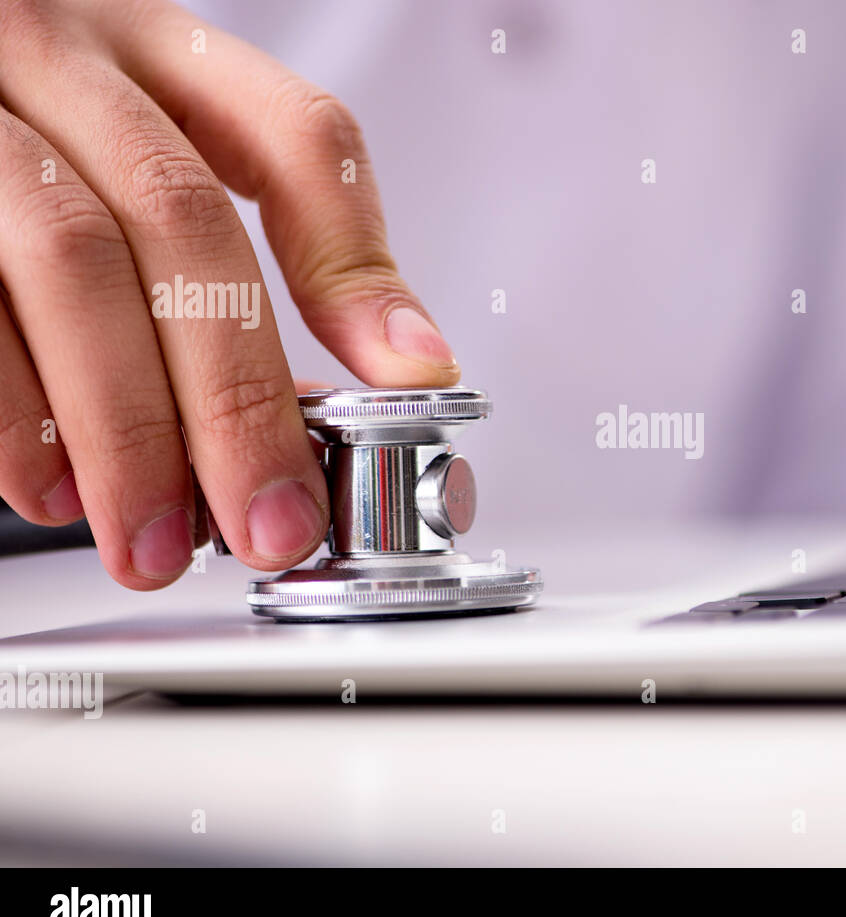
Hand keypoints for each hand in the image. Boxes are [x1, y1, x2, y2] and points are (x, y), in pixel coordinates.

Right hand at [0, 0, 458, 587]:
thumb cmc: (33, 141)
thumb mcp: (143, 158)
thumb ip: (224, 267)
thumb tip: (301, 418)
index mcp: (165, 55)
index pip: (296, 137)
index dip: (359, 266)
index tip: (412, 374)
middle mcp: (70, 61)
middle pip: (186, 224)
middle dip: (238, 397)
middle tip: (271, 521)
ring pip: (72, 263)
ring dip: (128, 428)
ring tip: (160, 539)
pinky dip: (16, 416)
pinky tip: (56, 490)